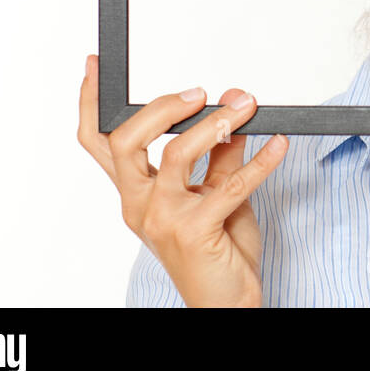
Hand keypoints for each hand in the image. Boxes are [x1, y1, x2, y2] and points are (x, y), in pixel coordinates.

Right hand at [77, 54, 287, 306]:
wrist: (226, 302)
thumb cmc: (215, 249)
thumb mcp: (215, 193)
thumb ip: (219, 152)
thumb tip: (233, 104)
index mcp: (135, 193)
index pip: (100, 143)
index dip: (90, 104)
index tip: (93, 67)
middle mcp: (140, 205)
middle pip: (125, 141)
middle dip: (160, 106)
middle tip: (198, 92)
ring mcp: (163, 219)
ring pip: (175, 154)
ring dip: (215, 124)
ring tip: (246, 108)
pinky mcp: (195, 230)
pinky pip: (230, 185)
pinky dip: (260, 161)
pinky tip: (279, 146)